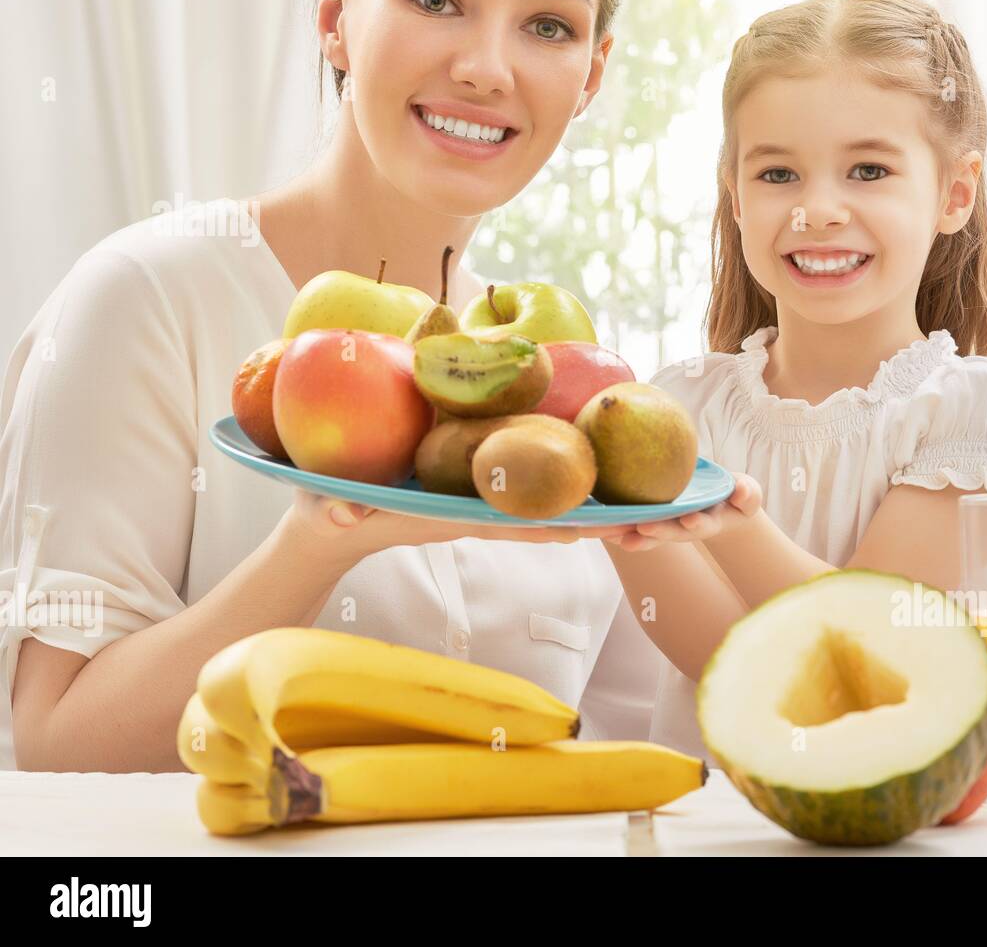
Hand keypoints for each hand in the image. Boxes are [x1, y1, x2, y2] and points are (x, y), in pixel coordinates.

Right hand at [284, 488, 638, 570]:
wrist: (327, 525)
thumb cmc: (329, 511)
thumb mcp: (331, 508)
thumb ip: (337, 510)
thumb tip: (344, 515)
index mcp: (444, 515)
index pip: (503, 523)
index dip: (544, 524)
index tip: (586, 528)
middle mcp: (467, 513)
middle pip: (533, 519)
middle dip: (581, 521)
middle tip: (634, 521)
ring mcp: (470, 505)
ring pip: (532, 509)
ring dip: (577, 510)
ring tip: (629, 508)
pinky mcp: (464, 494)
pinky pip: (515, 493)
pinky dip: (549, 491)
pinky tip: (584, 483)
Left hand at [604, 473, 761, 550]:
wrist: (719, 505)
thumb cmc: (735, 498)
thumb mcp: (747, 496)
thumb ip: (748, 495)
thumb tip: (744, 491)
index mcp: (702, 522)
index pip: (694, 526)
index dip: (690, 525)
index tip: (687, 521)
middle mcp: (679, 526)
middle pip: (663, 532)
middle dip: (651, 535)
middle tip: (635, 533)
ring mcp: (662, 523)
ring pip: (639, 529)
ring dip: (621, 531)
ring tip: (602, 532)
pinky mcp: (647, 516)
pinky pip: (626, 519)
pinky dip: (609, 521)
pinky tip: (590, 519)